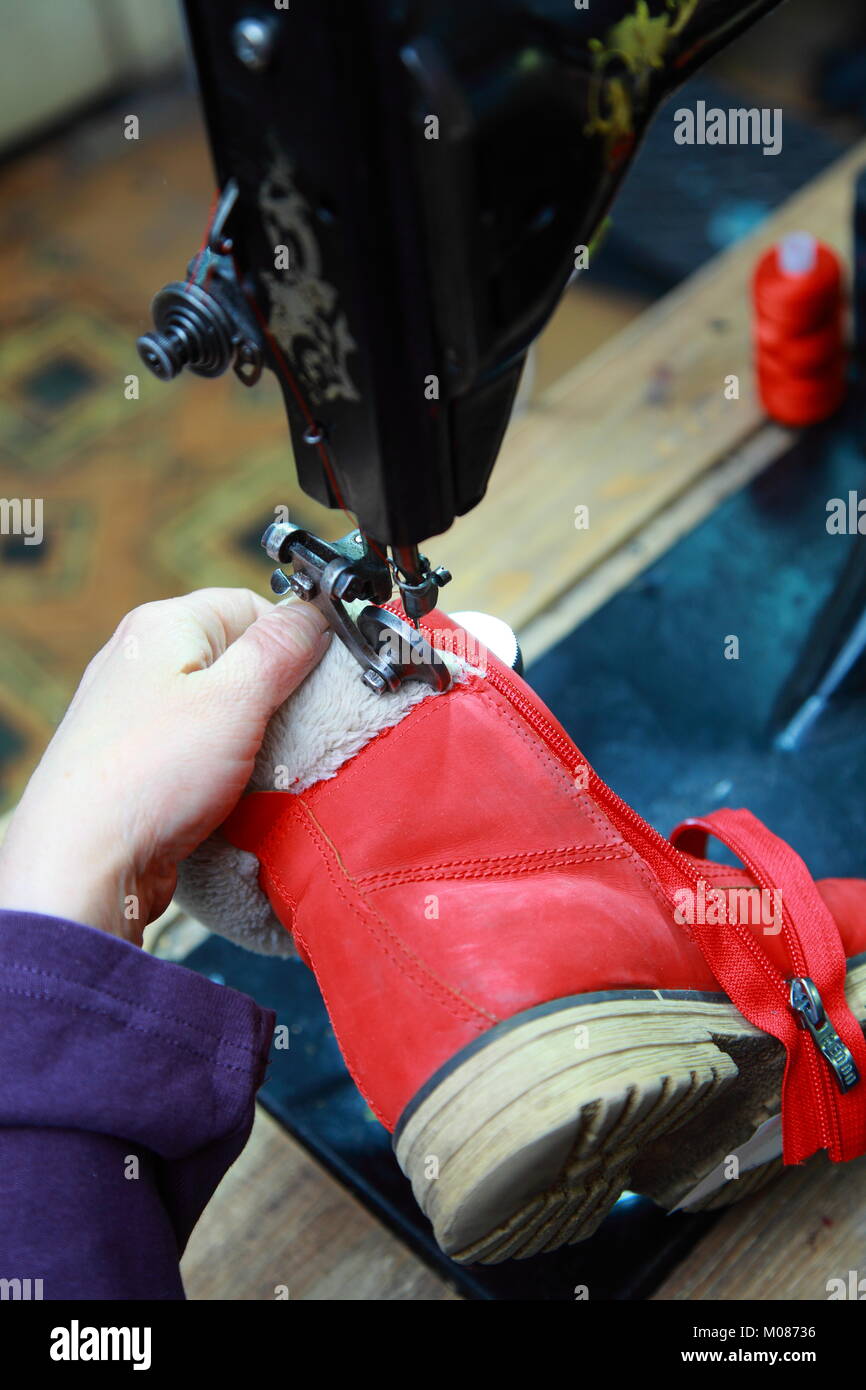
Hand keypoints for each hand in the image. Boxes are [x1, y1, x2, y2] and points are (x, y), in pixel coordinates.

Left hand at [0, 589, 329, 942]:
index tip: (316, 685)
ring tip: (255, 770)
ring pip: (220, 709)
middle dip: (273, 696)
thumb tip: (313, 616)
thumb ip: (281, 648)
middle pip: (237, 659)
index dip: (293, 643)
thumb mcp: (236, 698)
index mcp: (163, 624)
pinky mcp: (137, 759)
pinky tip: (226, 793)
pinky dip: (221, 769)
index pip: (252, 608)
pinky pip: (197, 749)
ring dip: (251, 739)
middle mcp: (142, 659)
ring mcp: (135, 711)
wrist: (84, 862)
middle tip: (290, 733)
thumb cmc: (151, 774)